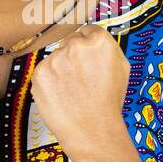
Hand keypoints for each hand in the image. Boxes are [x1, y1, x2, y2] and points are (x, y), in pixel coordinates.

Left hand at [29, 23, 129, 159]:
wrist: (93, 131)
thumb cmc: (109, 103)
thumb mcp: (122, 68)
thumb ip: (108, 47)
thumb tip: (93, 37)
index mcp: (100, 41)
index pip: (87, 31)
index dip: (88, 46)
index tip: (87, 59)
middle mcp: (76, 45)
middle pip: (70, 42)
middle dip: (74, 57)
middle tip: (81, 79)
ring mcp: (55, 59)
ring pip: (55, 57)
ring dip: (61, 69)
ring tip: (72, 91)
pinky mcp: (40, 73)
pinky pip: (44, 71)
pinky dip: (49, 82)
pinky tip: (61, 95)